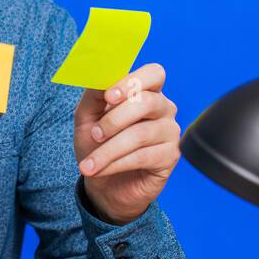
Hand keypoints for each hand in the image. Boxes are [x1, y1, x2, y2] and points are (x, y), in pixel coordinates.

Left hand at [72, 63, 179, 223]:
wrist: (103, 184)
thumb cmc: (98, 145)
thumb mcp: (87, 117)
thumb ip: (93, 95)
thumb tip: (98, 77)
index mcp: (146, 91)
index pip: (153, 73)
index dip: (131, 82)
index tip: (108, 97)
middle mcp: (163, 108)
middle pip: (147, 102)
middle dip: (114, 120)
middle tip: (94, 134)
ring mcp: (170, 132)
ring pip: (140, 134)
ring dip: (108, 151)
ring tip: (89, 164)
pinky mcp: (171, 156)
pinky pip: (143, 156)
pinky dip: (116, 164)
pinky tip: (101, 170)